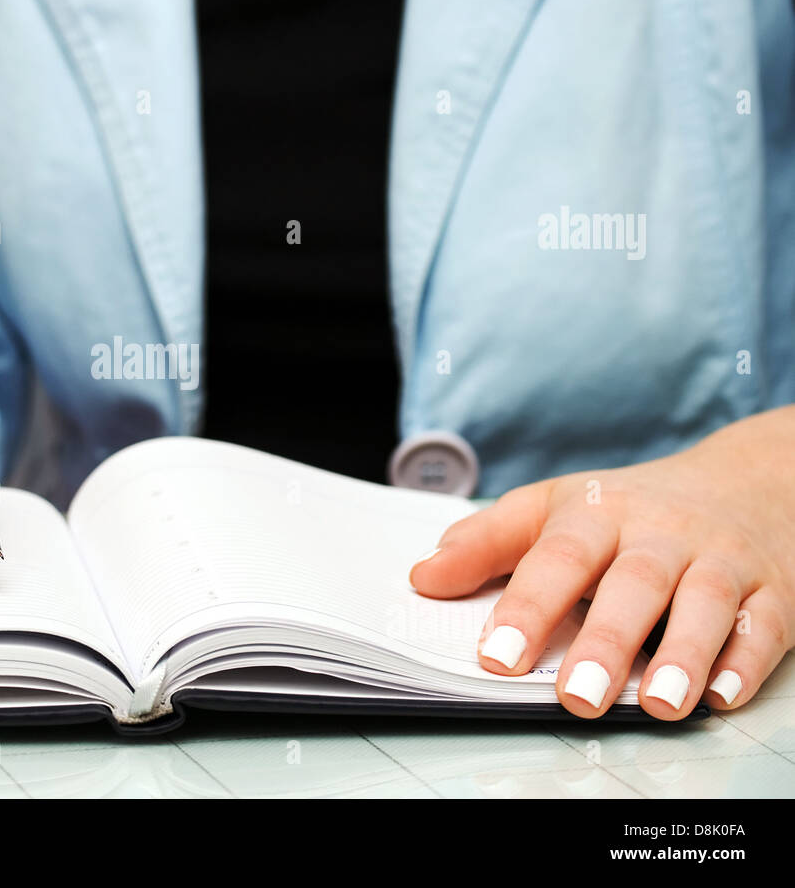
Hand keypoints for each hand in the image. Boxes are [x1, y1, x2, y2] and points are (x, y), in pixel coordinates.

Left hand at [410, 407, 794, 718]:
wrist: (743, 481)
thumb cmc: (626, 509)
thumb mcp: (550, 508)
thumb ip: (484, 542)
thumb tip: (424, 579)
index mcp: (595, 513)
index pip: (555, 559)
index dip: (525, 609)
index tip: (496, 658)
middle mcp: (658, 534)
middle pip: (631, 585)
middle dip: (604, 643)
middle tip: (575, 696)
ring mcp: (718, 559)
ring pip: (703, 603)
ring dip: (684, 655)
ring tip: (659, 704)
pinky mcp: (771, 589)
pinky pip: (762, 623)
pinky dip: (745, 660)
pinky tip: (723, 695)